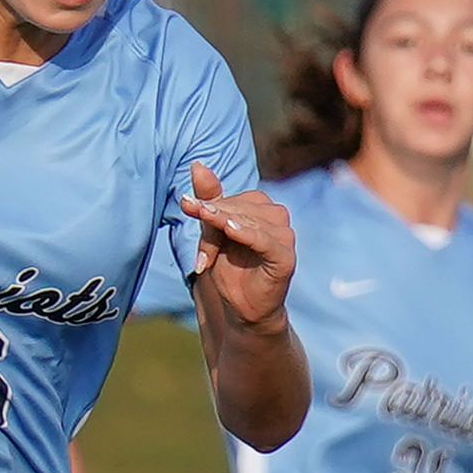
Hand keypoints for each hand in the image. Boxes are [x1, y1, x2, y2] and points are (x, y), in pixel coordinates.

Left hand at [181, 166, 292, 331]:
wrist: (242, 308)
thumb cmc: (229, 268)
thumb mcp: (212, 232)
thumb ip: (208, 200)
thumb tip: (197, 163)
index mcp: (260, 206)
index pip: (229, 199)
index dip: (208, 208)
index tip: (187, 208)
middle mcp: (276, 216)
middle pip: (237, 209)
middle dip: (214, 224)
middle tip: (199, 250)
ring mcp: (284, 235)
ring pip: (249, 221)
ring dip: (224, 230)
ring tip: (208, 249)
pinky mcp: (285, 256)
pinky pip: (266, 240)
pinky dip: (248, 233)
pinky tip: (231, 230)